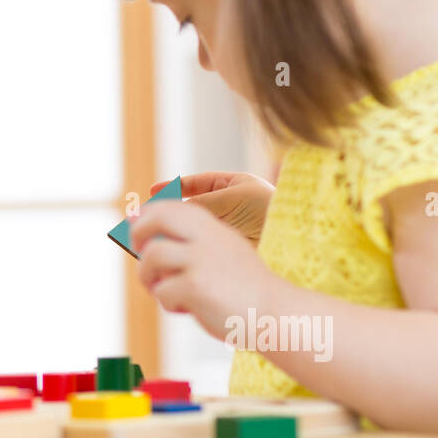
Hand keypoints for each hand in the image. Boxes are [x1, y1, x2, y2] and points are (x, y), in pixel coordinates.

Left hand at [129, 199, 272, 338]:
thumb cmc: (245, 289)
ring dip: (147, 276)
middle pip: (155, 220)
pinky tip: (184, 309)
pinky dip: (167, 303)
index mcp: (213, 227)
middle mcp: (205, 238)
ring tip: (159, 289)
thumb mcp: (225, 252)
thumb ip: (195, 243)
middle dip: (137, 234)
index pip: (172, 207)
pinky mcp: (195, 287)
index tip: (137, 223)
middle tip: (137, 251)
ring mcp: (200, 261)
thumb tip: (152, 242)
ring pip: (152, 256)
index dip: (149, 214)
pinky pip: (163, 291)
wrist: (276, 313)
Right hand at [151, 172, 274, 242]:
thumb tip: (168, 210)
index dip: (174, 187)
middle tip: (144, 216)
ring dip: (172, 233)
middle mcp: (228, 208)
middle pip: (190, 208)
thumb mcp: (228, 197)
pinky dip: (183, 250)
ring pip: (191, 230)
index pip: (197, 184)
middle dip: (168, 213)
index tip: (152, 191)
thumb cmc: (266, 208)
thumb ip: (197, 202)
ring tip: (150, 235)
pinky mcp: (226, 253)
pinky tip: (168, 250)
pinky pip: (198, 249)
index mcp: (232, 186)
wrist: (293, 239)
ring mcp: (227, 231)